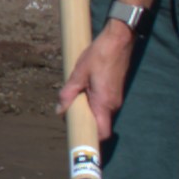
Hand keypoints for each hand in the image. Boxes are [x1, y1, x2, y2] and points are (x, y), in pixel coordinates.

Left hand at [60, 19, 135, 135]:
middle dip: (86, 124)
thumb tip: (59, 111)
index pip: (103, 133)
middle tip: (70, 117)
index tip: (80, 139)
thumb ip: (68, 94)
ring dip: (89, 112)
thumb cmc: (99, 55)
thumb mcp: (79, 73)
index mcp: (103, 103)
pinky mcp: (116, 90)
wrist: (119, 39)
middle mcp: (113, 104)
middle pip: (100, 124)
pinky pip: (105, 104)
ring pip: (102, 113)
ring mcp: (116, 97)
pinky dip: (94, 104)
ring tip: (75, 102)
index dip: (92, 139)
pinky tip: (84, 92)